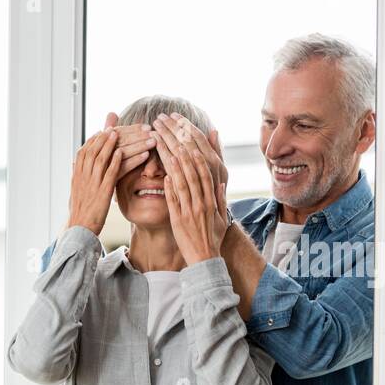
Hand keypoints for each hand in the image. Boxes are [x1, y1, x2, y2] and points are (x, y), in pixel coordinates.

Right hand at [66, 112, 156, 233]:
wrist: (78, 230)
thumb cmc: (81, 211)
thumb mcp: (78, 190)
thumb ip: (80, 174)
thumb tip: (78, 162)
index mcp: (77, 173)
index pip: (87, 147)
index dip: (99, 136)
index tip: (109, 128)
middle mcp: (83, 175)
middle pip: (97, 148)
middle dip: (112, 135)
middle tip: (128, 125)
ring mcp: (92, 182)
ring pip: (106, 156)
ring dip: (121, 143)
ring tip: (137, 135)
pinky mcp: (102, 192)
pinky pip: (112, 172)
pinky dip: (119, 160)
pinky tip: (128, 152)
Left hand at [153, 115, 227, 264]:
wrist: (206, 258)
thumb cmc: (212, 236)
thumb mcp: (220, 214)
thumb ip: (220, 195)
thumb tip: (221, 179)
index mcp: (212, 196)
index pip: (204, 165)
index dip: (194, 146)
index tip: (183, 128)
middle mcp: (203, 200)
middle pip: (192, 167)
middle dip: (179, 144)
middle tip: (166, 125)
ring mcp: (192, 210)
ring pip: (183, 181)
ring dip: (173, 161)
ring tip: (163, 144)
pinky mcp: (180, 221)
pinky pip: (175, 201)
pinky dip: (170, 187)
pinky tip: (163, 174)